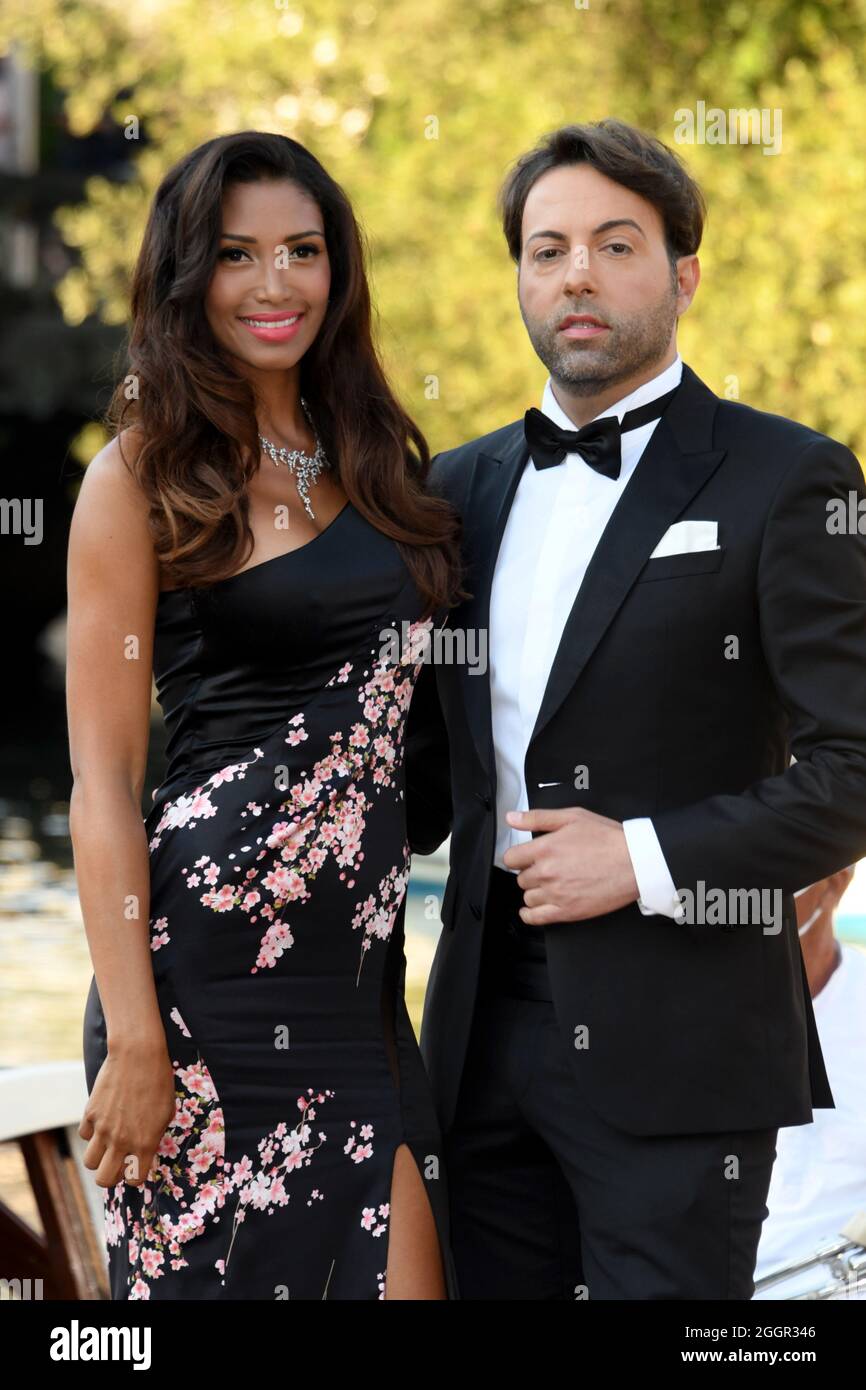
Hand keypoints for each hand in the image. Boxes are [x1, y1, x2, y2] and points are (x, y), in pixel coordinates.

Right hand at [79, 1040, 176, 1189]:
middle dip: (111, 1175)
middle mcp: (121, 1141)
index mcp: (144, 1143)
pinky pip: (84, 1136)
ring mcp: (102, 1128)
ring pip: (89, 1162)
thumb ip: (153, 1138)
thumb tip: (145, 1155)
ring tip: (109, 1143)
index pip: (134, 1180)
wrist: (138, 1055)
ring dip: (98, 1156)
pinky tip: (103, 1119)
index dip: (136, 1175)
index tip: (138, 1164)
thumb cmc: (159, 1082)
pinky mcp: (90, 1114)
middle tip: (119, 1161)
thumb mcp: (166, 1114)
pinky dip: (91, 1132)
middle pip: (104, 1180)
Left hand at [503, 806, 638, 924]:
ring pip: (528, 897)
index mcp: (545, 849)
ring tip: (550, 884)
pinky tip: (532, 909)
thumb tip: (512, 818)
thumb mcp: (572, 817)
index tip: (525, 857)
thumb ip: (537, 818)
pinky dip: (530, 914)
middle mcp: (547, 873)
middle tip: (546, 867)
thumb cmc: (608, 839)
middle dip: (531, 872)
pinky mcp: (567, 911)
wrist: (634, 863)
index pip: (511, 858)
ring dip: (535, 891)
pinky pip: (536, 917)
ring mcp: (556, 894)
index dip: (518, 856)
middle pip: (521, 878)